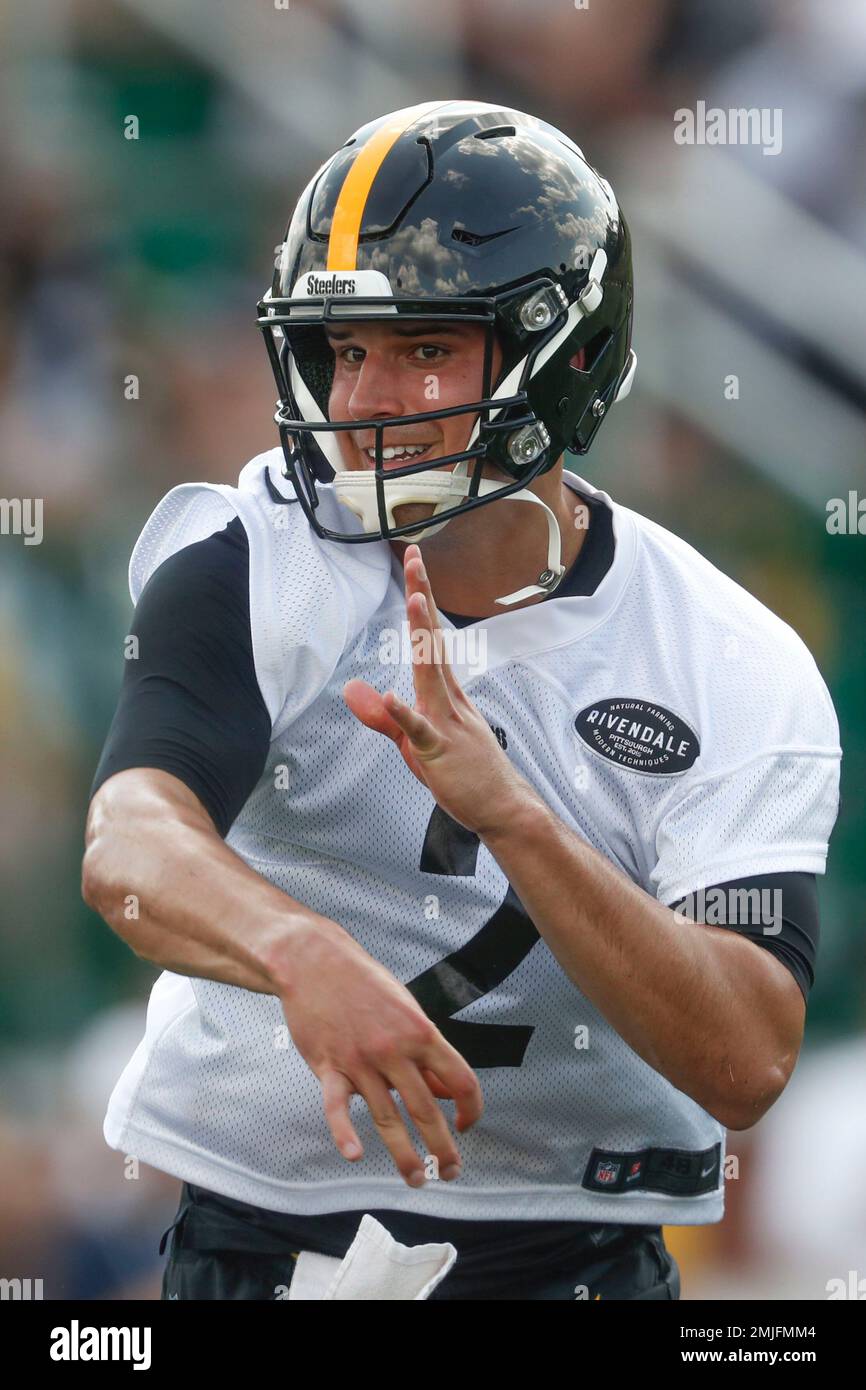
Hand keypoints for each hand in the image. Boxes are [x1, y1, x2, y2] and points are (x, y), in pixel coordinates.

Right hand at [278, 915, 482, 1184]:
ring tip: (416, 1178)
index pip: (460, 1080)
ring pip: (387, 1118)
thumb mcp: (406, 1008)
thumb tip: (445, 1089)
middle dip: (443, 1146)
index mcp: (421, 1032)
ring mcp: (360, 1060)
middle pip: (426, 1109)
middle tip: (452, 1172)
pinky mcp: (328, 1066)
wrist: (315, 962)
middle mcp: (394, 1050)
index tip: (467, 1125)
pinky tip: (355, 1155)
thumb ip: (424, 1051)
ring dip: (404, 1154)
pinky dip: (345, 1132)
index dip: (471, 1108)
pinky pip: (337, 1106)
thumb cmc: (364, 984)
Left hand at [343, 544, 529, 835]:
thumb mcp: (417, 741)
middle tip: (414, 558)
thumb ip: (384, 716)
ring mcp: (447, 722)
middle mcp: (449, 699)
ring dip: (424, 638)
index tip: (414, 564)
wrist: (505, 808)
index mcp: (445, 693)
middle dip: (423, 598)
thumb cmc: (466, 773)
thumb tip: (353, 690)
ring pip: (431, 674)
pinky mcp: (440, 751)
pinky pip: (421, 730)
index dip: (422, 600)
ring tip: (416, 601)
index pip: (431, 638)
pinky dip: (406, 714)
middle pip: (433, 641)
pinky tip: (394, 696)